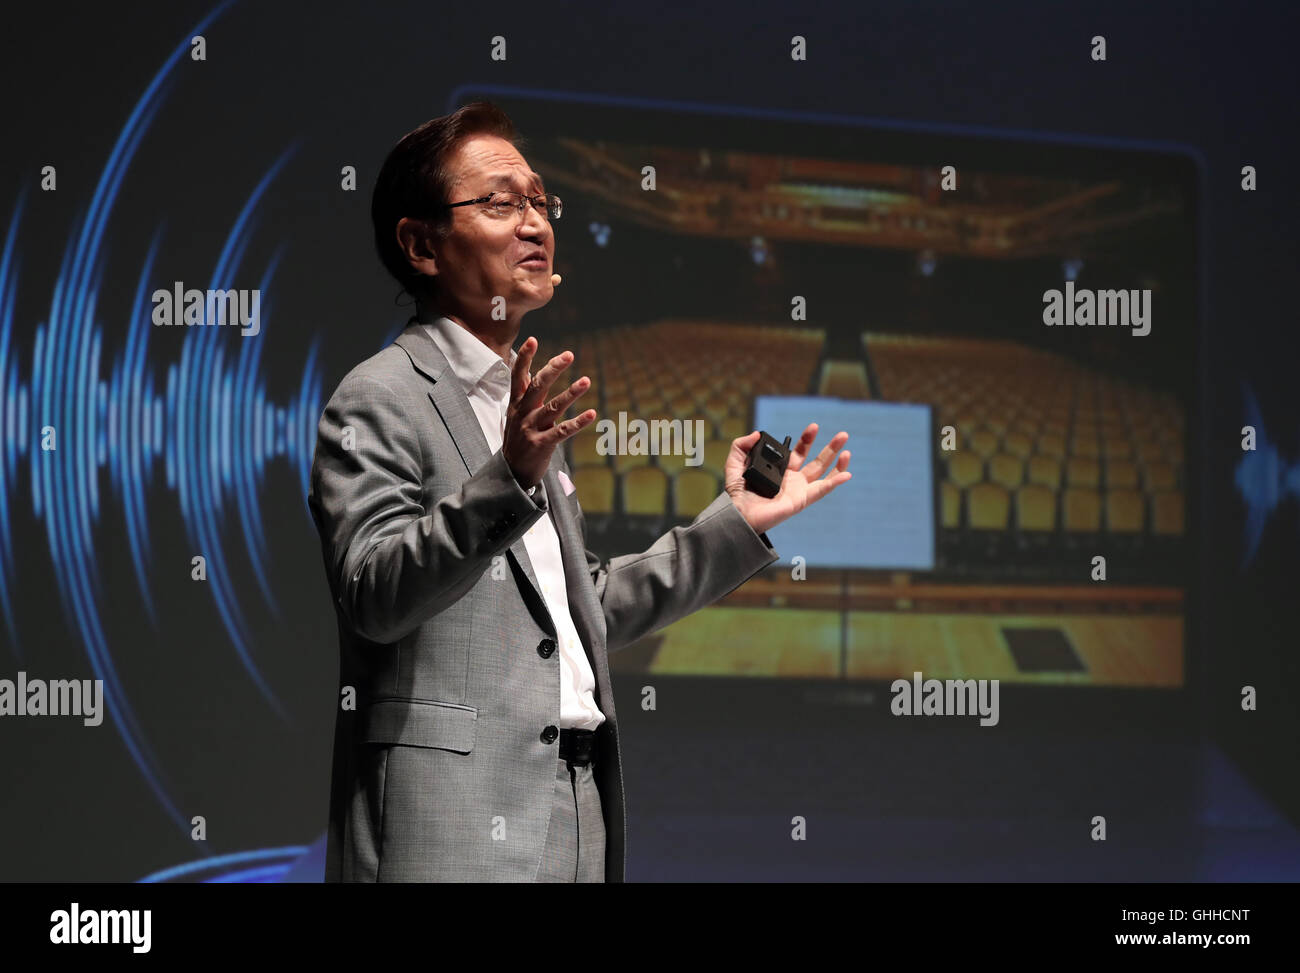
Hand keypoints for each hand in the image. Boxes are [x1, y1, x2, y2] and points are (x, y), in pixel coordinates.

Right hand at [503, 337, 596, 489]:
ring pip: (553, 407)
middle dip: (553, 369)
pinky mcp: (541, 444)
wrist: (510, 473)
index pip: (518, 376)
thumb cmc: (518, 439)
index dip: (524, 358)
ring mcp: (531, 429)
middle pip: (538, 386)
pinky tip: (592, 414)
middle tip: (568, 354)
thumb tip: (534, 372)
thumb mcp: (516, 415)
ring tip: (586, 380)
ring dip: (571, 393)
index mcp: (516, 404)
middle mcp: (522, 413)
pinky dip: (578, 422)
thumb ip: (526, 395)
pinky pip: (563, 431)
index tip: (532, 339)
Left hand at [723, 424, 850, 534]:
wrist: (739, 514)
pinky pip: (821, 490)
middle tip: (843, 434)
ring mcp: (799, 490)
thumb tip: (756, 433)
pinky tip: (846, 474)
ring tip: (847, 449)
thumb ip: (741, 445)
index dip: (807, 440)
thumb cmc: (736, 493)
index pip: (799, 452)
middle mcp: (793, 480)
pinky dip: (834, 482)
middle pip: (817, 461)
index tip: (814, 426)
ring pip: (823, 474)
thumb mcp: (734, 463)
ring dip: (837, 462)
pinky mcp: (801, 500)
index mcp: (781, 470)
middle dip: (830, 448)